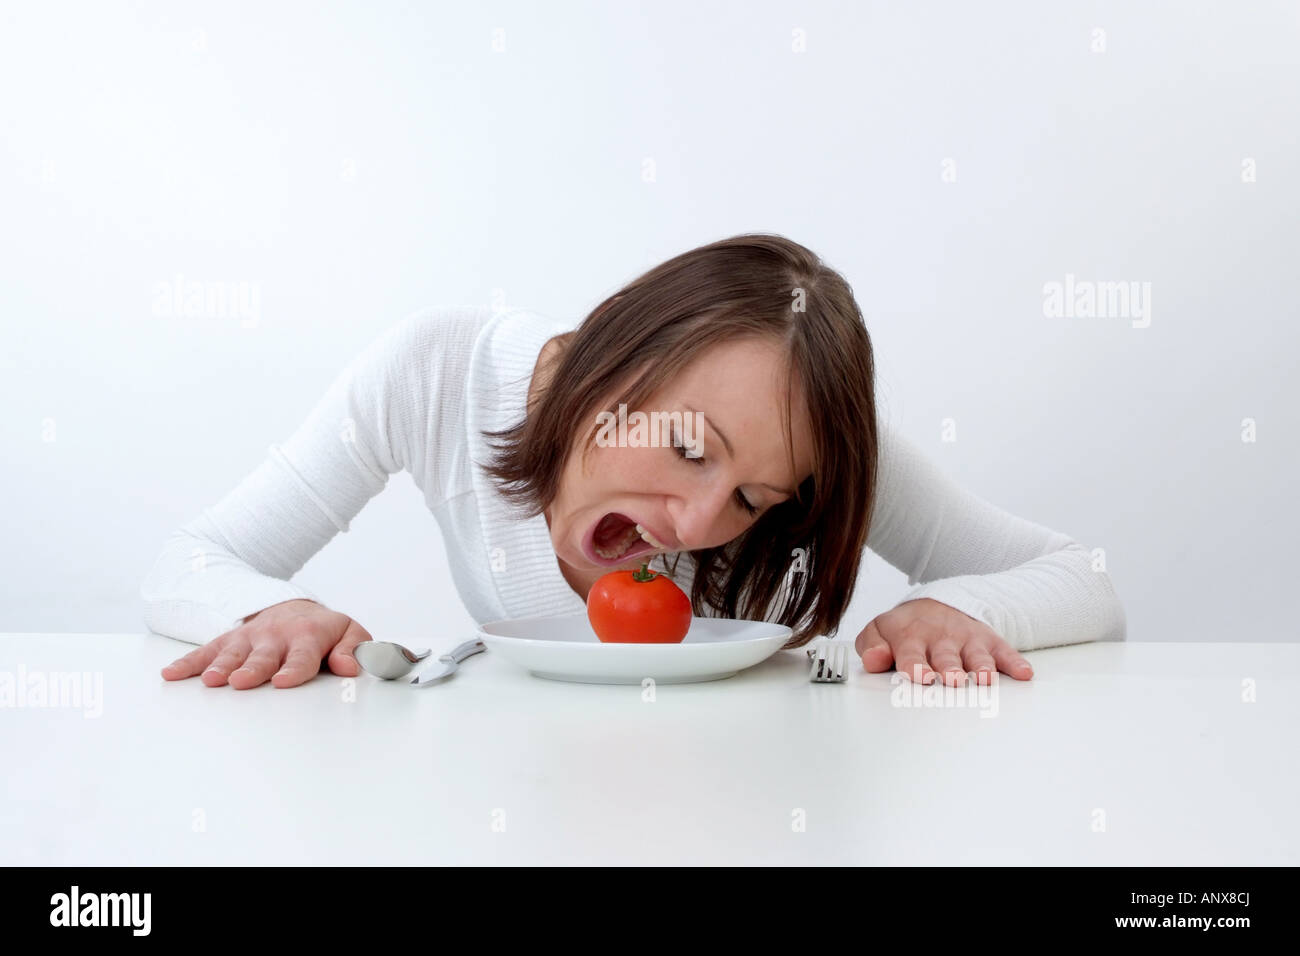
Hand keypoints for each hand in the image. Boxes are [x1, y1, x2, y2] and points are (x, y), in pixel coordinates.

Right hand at [159, 599, 373, 688]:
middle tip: (241, 681)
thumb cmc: (323, 630)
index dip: (294, 669)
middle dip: (252, 669)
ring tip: (209, 681)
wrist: (294, 609)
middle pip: (262, 657)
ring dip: (220, 667)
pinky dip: (187, 663)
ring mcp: (248, 640)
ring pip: (232, 654)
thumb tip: (350, 668)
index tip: (283, 682)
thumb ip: (354, 650)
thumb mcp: (348, 633)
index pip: (302, 656)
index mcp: (307, 637)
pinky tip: (170, 674)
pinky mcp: (227, 643)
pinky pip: (204, 652)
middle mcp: (275, 638)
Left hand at [854, 598, 1032, 683]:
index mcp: (909, 636)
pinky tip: (1024, 674)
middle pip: (946, 657)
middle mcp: (940, 638)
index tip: (920, 677)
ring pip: (976, 655)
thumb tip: (873, 660)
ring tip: (986, 679)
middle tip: (953, 680)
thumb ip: (871, 646)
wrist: (936, 603)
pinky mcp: (989, 641)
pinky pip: (1004, 651)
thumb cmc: (905, 628)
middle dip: (950, 669)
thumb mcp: (879, 631)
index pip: (911, 653)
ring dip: (981, 667)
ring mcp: (966, 639)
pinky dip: (1014, 663)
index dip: (915, 665)